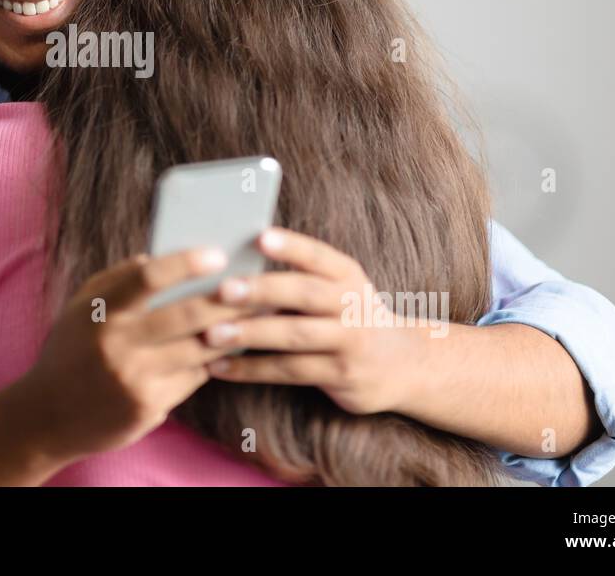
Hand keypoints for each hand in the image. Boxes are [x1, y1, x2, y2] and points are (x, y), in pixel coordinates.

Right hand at [16, 248, 252, 463]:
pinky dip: (206, 363)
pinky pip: (192, 379)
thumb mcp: (80, 308)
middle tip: (256, 286)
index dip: (185, 263)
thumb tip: (156, 258)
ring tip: (254, 314)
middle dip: (227, 299)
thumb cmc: (69, 352)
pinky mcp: (148, 408)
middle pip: (186, 316)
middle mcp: (117, 346)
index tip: (217, 254)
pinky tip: (221, 349)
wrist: (46, 417)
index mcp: (100, 313)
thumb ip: (116, 280)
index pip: (147, 279)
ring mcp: (135, 380)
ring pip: (197, 349)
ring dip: (229, 331)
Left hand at [200, 227, 423, 414]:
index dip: (290, 246)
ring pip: (295, 336)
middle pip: (305, 294)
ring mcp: (349, 342)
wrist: (404, 363)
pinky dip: (251, 369)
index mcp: (346, 275)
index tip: (258, 237)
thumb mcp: (338, 287)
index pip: (318, 255)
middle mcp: (351, 305)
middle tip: (222, 290)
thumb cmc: (349, 315)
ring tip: (210, 334)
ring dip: (251, 334)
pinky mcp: (341, 376)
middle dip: (262, 291)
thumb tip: (231, 262)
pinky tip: (220, 366)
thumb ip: (299, 275)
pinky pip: (290, 372)